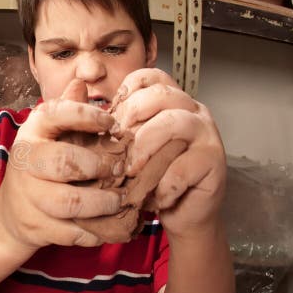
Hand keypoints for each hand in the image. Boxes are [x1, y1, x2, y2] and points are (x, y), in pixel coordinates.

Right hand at [0, 79, 123, 249]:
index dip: (87, 115)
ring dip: (102, 203)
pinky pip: (72, 231)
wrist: (12, 211)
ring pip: (71, 202)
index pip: (55, 114)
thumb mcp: (50, 134)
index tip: (113, 123)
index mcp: (31, 133)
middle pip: (66, 163)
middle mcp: (26, 162)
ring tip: (119, 200)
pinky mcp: (36, 227)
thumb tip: (82, 80)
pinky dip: (96, 231)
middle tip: (121, 169)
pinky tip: (108, 224)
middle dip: (100, 166)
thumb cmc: (41, 165)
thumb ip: (67, 109)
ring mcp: (29, 197)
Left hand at [110, 69, 226, 233]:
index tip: (112, 120)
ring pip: (176, 122)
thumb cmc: (149, 178)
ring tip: (131, 171)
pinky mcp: (214, 162)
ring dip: (145, 147)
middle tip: (118, 147)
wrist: (182, 214)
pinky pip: (185, 165)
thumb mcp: (126, 148)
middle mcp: (192, 111)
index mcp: (170, 103)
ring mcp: (206, 134)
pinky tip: (153, 196)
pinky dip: (163, 184)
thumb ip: (109, 125)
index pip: (151, 77)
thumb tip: (77, 94)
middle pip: (162, 94)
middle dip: (132, 118)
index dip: (127, 92)